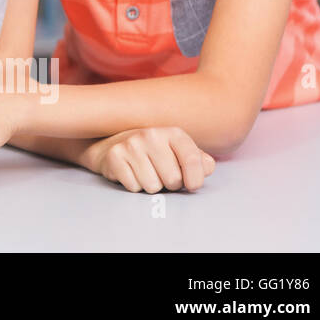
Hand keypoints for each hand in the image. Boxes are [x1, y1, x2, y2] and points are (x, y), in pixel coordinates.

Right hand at [82, 127, 215, 192]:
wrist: (113, 144)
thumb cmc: (155, 152)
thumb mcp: (179, 152)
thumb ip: (199, 161)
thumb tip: (206, 167)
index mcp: (173, 133)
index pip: (193, 160)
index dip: (195, 180)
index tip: (191, 185)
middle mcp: (152, 135)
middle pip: (173, 179)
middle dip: (170, 184)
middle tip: (162, 175)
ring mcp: (131, 144)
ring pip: (153, 186)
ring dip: (151, 186)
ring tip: (146, 173)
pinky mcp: (114, 156)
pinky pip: (134, 186)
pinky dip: (134, 185)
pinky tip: (132, 173)